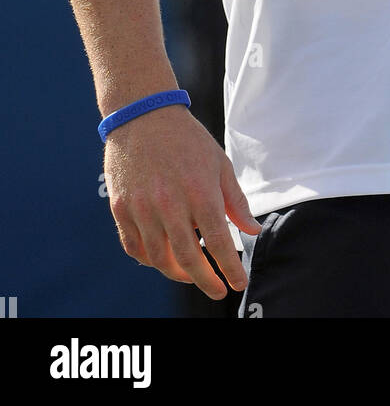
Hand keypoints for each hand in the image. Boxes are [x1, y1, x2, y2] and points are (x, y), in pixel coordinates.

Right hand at [104, 105, 261, 299]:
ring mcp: (141, 207)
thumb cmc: (187, 140)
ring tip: (192, 274)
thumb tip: (253, 232)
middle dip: (206, 281)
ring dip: (178, 273)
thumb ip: (236, 201)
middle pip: (188, 258)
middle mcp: (169, 203)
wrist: (143, 115)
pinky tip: (162, 259)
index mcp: (200, 190)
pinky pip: (134, 247)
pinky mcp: (121, 207)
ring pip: (159, 258)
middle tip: (216, 290)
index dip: (230, 268)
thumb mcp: (219, 163)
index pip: (218, 242)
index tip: (238, 283)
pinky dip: (149, 260)